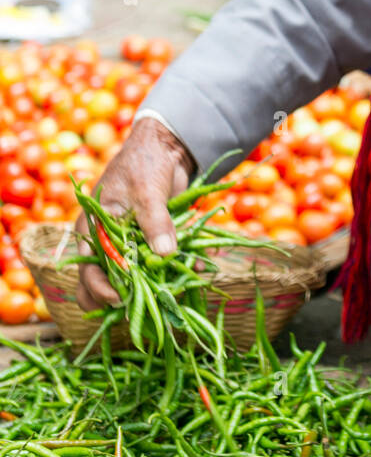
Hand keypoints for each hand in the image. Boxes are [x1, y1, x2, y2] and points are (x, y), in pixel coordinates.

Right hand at [74, 118, 195, 311]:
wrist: (166, 149)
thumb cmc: (144, 164)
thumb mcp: (146, 192)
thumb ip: (155, 223)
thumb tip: (164, 254)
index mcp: (93, 228)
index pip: (88, 268)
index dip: (99, 288)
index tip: (118, 299)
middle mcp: (108, 241)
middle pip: (105, 281)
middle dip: (120, 298)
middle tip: (138, 307)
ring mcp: (132, 244)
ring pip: (135, 278)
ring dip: (153, 288)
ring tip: (173, 296)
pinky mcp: (155, 243)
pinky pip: (162, 264)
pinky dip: (178, 271)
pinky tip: (197, 273)